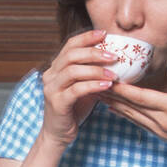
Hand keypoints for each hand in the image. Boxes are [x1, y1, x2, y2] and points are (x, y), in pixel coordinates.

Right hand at [39, 29, 119, 147]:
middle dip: (94, 53)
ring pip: (73, 71)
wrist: (59, 133)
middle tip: (114, 56)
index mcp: (56, 68)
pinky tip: (107, 86)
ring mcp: (51, 89)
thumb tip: (116, 58)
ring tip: (114, 74)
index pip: (69, 45)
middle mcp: (50, 75)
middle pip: (71, 55)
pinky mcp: (57, 103)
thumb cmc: (74, 108)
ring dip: (96, 71)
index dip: (87, 37)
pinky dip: (93, 85)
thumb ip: (93, 72)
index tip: (105, 33)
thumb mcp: (84, 86)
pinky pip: (76, 89)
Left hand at [102, 59, 166, 166]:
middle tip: (92, 81)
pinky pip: (136, 121)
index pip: (142, 97)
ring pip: (130, 114)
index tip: (108, 78)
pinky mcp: (158, 134)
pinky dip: (123, 113)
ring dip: (113, 103)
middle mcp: (162, 120)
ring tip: (97, 92)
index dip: (123, 88)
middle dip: (111, 93)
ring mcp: (158, 128)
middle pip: (131, 105)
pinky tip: (113, 108)